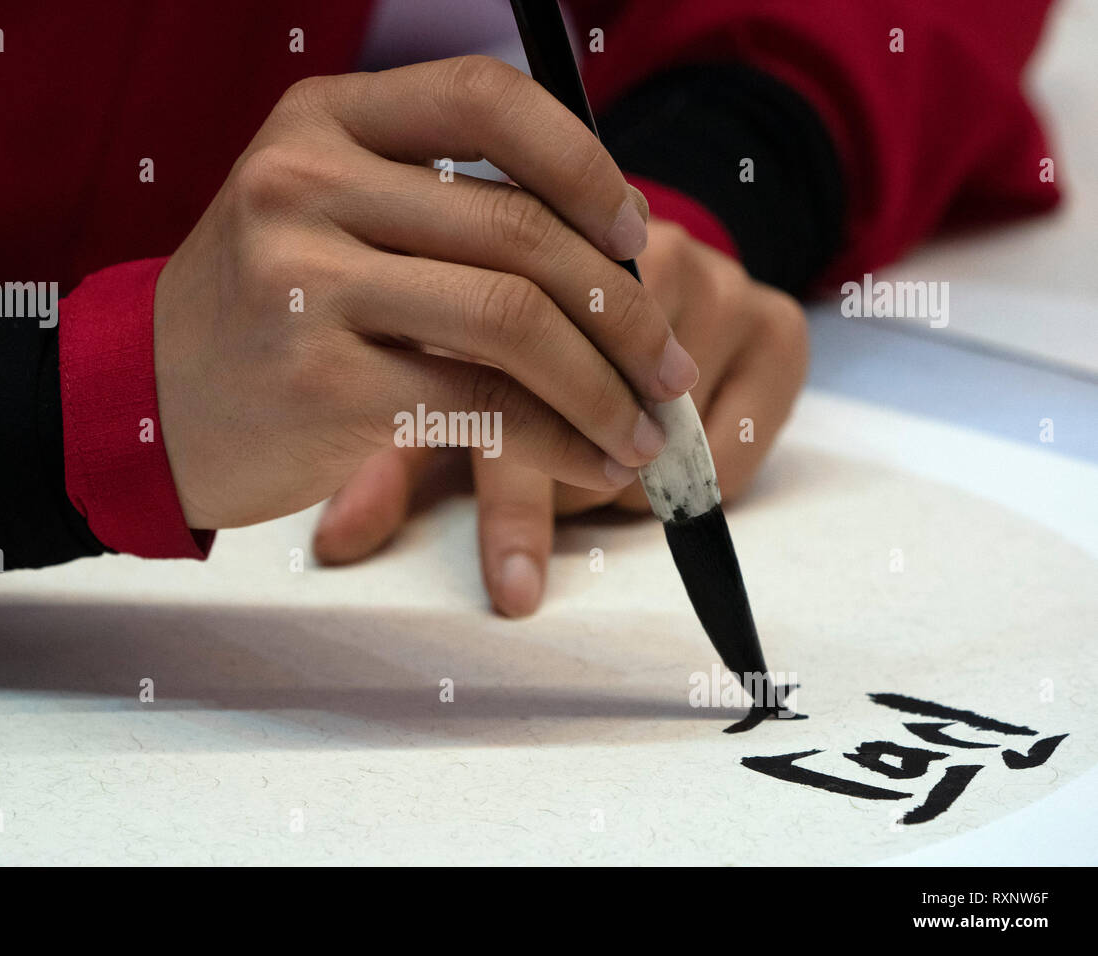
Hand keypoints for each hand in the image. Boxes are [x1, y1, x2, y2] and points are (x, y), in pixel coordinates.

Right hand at [153, 56, 701, 529]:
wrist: (143, 402)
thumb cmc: (261, 311)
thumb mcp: (322, 214)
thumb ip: (433, 203)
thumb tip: (603, 248)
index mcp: (322, 120)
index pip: (488, 100)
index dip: (584, 163)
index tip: (635, 232)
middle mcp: (305, 182)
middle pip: (520, 229)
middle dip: (623, 309)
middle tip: (667, 365)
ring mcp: (304, 283)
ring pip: (513, 320)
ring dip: (605, 384)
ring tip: (644, 426)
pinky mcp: (318, 385)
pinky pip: (479, 403)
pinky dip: (559, 438)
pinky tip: (591, 458)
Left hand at [314, 218, 808, 614]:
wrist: (617, 266)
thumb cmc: (503, 340)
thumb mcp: (442, 381)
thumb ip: (387, 452)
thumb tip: (333, 542)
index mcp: (542, 241)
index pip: (530, 375)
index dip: (518, 495)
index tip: (511, 588)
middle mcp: (642, 245)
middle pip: (614, 403)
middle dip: (572, 479)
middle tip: (552, 499)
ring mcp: (720, 278)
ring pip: (674, 430)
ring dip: (628, 485)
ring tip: (595, 469)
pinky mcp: (779, 323)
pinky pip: (738, 443)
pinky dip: (699, 481)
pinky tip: (664, 464)